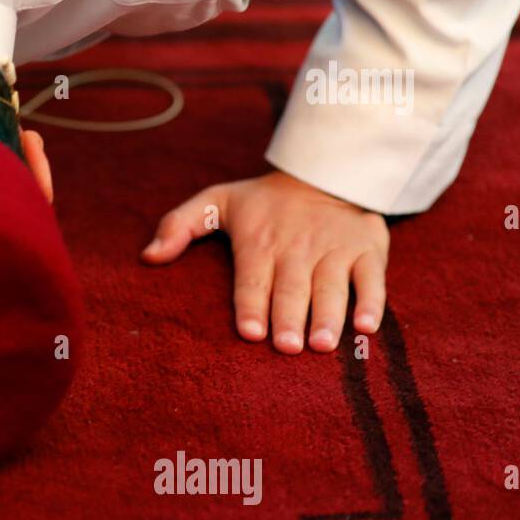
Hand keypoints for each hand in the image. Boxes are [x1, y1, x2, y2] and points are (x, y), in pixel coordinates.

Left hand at [140, 170, 387, 353]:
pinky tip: (366, 326)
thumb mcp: (217, 200)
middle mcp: (297, 248)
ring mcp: (334, 250)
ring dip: (328, 316)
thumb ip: (179, 225)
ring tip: (322, 344)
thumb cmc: (264, 201)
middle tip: (287, 347)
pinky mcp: (367, 250)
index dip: (250, 305)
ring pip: (331, 286)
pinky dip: (372, 301)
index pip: (252, 279)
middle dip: (289, 317)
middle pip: (291, 288)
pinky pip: (371, 278)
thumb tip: (147, 256)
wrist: (325, 172)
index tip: (249, 332)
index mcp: (259, 242)